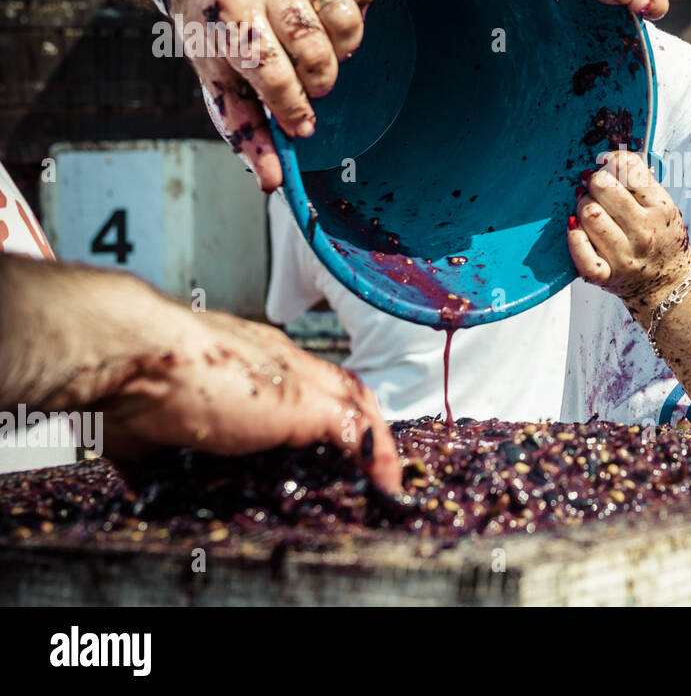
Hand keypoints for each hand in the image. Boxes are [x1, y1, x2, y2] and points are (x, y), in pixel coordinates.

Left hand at [43, 289, 401, 492]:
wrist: (120, 365)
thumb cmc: (209, 370)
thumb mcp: (300, 400)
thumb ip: (344, 423)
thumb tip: (378, 455)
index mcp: (291, 370)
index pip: (348, 399)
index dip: (373, 438)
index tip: (384, 478)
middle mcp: (248, 386)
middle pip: (291, 429)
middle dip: (307, 465)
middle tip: (321, 500)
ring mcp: (199, 410)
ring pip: (231, 456)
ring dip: (244, 484)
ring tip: (255, 512)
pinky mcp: (152, 437)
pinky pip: (168, 473)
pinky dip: (178, 494)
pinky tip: (185, 509)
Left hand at [170, 0, 384, 191]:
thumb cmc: (214, 30)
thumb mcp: (216, 79)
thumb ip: (245, 130)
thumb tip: (273, 179)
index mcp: (227, 16)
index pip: (272, 72)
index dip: (291, 107)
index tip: (299, 122)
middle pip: (313, 48)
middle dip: (317, 81)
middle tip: (308, 84)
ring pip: (344, 14)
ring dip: (342, 47)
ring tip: (325, 53)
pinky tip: (354, 7)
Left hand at [567, 150, 690, 308]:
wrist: (669, 284)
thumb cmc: (662, 241)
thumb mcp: (663, 208)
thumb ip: (641, 184)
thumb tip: (607, 161)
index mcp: (660, 208)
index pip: (631, 169)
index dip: (612, 159)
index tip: (606, 162)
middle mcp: (643, 231)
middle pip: (603, 188)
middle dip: (594, 181)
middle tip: (594, 185)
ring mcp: (623, 255)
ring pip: (588, 215)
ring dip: (582, 205)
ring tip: (588, 206)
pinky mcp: (605, 275)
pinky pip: (580, 250)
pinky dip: (573, 236)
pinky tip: (576, 228)